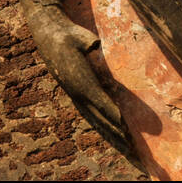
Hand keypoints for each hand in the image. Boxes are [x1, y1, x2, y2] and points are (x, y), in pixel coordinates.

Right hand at [27, 3, 128, 150]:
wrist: (50, 36)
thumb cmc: (69, 35)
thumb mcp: (79, 36)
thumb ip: (86, 40)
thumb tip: (93, 42)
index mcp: (81, 82)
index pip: (101, 102)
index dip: (114, 115)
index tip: (126, 127)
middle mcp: (78, 93)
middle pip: (100, 117)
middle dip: (116, 132)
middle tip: (132, 147)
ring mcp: (76, 95)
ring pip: (95, 119)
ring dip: (110, 133)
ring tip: (124, 145)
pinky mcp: (75, 94)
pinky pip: (90, 113)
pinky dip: (101, 124)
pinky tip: (108, 130)